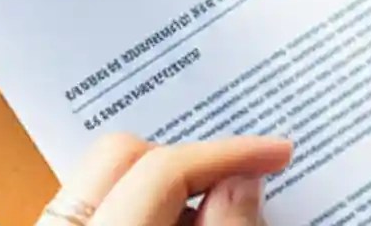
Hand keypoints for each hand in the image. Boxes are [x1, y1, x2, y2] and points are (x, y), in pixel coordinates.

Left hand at [37, 133, 291, 225]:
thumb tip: (242, 180)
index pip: (164, 168)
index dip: (229, 154)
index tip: (275, 153)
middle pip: (123, 152)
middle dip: (188, 159)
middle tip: (241, 181)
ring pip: (106, 177)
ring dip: (164, 186)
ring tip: (209, 217)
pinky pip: (95, 204)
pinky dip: (140, 208)